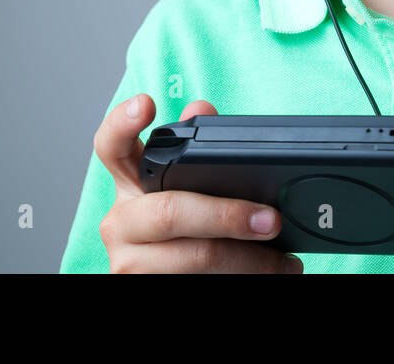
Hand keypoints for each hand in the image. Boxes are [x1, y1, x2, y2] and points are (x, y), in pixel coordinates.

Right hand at [95, 94, 302, 273]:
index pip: (111, 147)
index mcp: (129, 186)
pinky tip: (270, 273)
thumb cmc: (188, 232)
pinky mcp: (148, 289)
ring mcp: (131, 263)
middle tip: (270, 221)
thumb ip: (198, 151)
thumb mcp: (188, 190)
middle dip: (228, 216)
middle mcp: (122, 223)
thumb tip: (203, 109)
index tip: (146, 102)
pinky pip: (200, 281)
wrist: (176, 280)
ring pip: (194, 257)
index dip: (122, 122)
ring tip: (282, 260)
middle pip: (171, 211)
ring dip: (249, 259)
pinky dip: (243, 277)